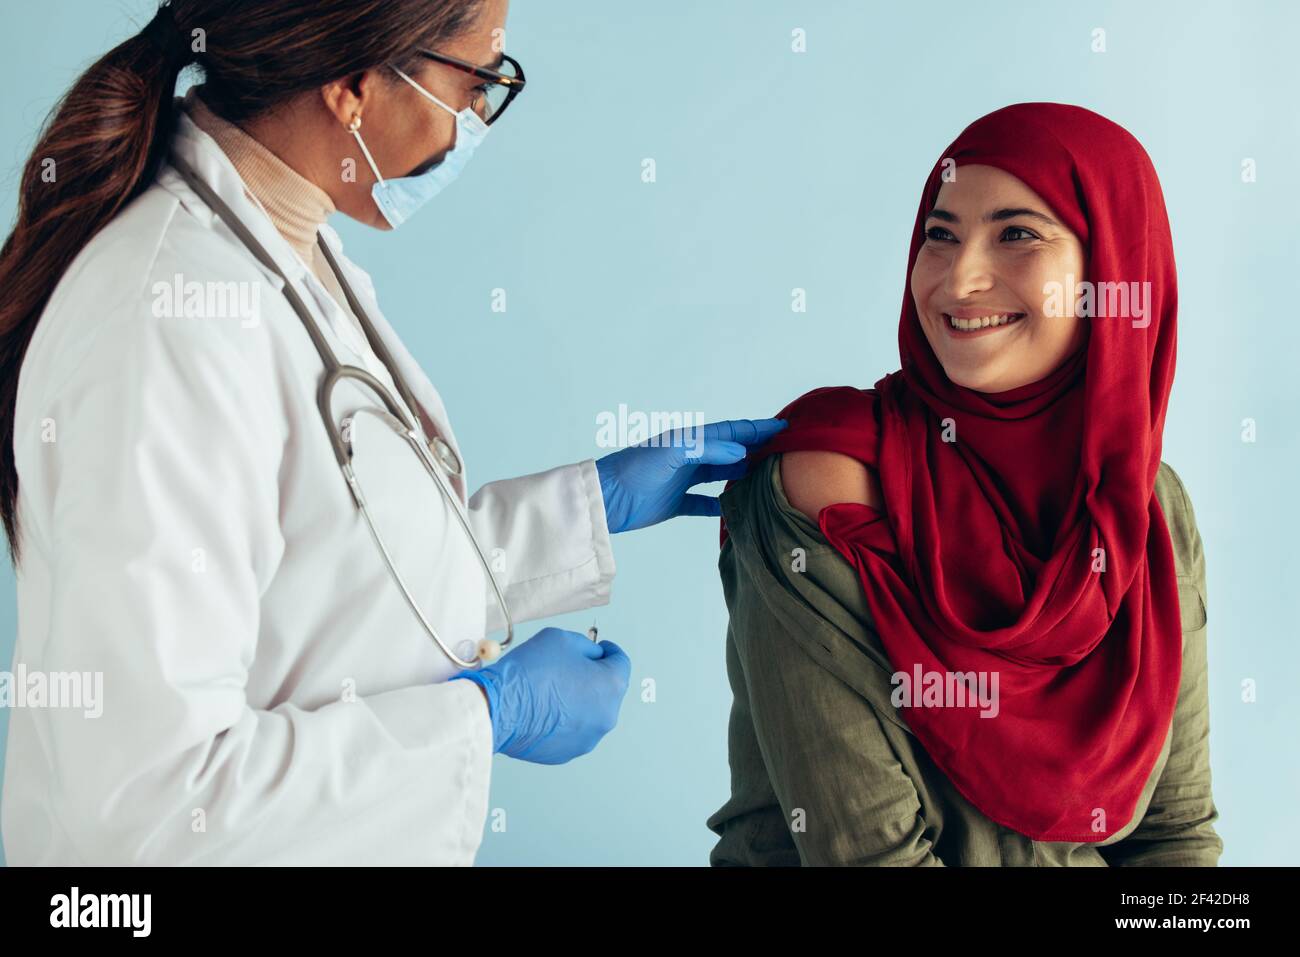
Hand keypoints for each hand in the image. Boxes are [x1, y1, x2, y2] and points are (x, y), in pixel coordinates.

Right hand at [451, 627, 630, 764]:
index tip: (602, 649)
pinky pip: (573, 730)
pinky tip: (544, 708)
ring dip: (579, 700)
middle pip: (608, 690)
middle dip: (594, 677)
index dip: (610, 651)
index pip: (621, 662)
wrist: (498, 708)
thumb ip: (587, 647)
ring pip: (591, 712)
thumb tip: (593, 656)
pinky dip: (565, 719)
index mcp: (611, 686)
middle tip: (570, 667)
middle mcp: (606, 716)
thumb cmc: (529, 672)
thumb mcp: (563, 639)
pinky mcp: (568, 752)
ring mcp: (588, 738)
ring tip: (552, 689)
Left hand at [594, 417, 787, 532]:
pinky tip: (738, 509)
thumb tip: (742, 453)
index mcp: (689, 439)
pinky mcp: (674, 503)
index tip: (784, 427)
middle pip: (730, 453)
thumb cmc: (635, 470)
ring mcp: (682, 480)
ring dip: (743, 476)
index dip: (757, 429)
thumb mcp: (673, 452)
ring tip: (769, 477)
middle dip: (756, 450)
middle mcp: (689, 457)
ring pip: (721, 476)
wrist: (605, 500)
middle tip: (785, 452)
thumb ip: (708, 450)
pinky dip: (721, 506)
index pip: (731, 432)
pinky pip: (704, 504)